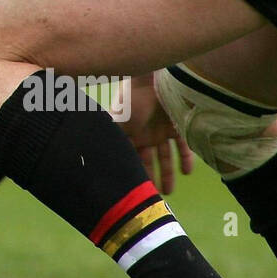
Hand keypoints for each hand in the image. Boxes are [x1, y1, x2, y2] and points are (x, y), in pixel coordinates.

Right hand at [115, 74, 193, 194]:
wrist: (151, 80)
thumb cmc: (131, 99)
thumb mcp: (117, 122)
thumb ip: (109, 138)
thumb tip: (88, 156)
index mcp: (129, 134)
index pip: (131, 158)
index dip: (134, 174)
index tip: (134, 193)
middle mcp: (144, 134)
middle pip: (148, 160)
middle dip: (150, 178)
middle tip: (153, 197)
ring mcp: (161, 130)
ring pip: (166, 157)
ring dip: (168, 173)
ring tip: (169, 192)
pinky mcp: (177, 125)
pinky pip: (183, 145)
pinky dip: (186, 158)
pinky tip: (187, 172)